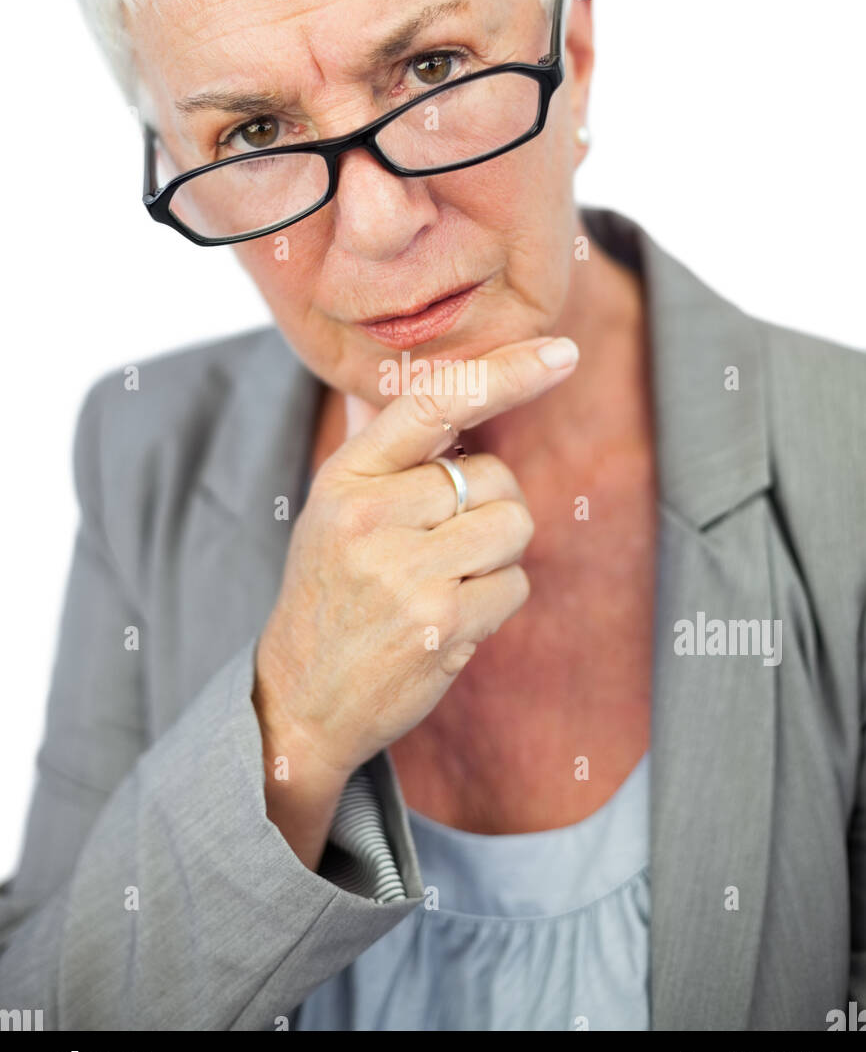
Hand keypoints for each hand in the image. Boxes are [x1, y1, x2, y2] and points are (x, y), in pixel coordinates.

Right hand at [254, 335, 578, 782]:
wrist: (299, 698)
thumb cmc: (329, 594)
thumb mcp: (333, 511)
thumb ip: (382, 449)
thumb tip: (424, 381)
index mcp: (346, 477)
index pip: (434, 402)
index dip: (504, 372)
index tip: (561, 353)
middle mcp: (372, 515)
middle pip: (493, 477)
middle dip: (486, 509)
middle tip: (435, 549)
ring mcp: (408, 570)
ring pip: (513, 526)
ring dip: (495, 556)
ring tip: (441, 582)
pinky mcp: (443, 621)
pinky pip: (516, 583)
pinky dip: (496, 600)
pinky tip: (449, 618)